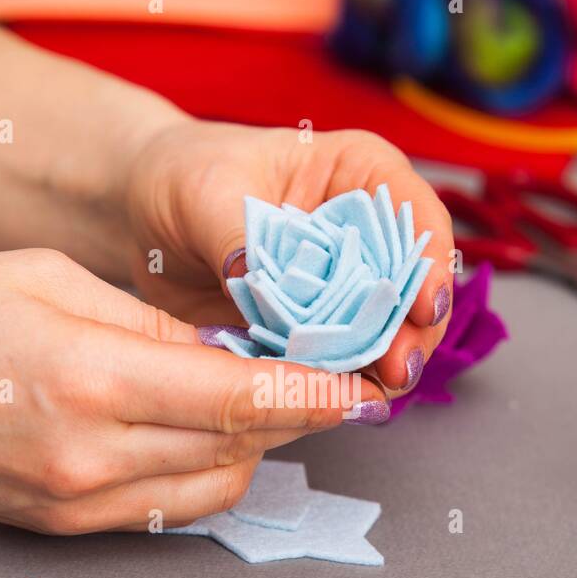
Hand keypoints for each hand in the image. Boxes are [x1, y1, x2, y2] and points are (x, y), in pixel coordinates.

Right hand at [0, 251, 381, 533]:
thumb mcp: (50, 279)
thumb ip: (151, 321)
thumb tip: (226, 350)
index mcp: (93, 378)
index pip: (241, 397)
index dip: (314, 394)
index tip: (362, 388)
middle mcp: (94, 457)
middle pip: (239, 448)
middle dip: (297, 418)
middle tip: (326, 384)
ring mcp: (77, 504)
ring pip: (211, 489)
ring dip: (253, 450)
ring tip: (260, 403)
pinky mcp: (62, 527)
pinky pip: (165, 510)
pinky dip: (201, 474)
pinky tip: (200, 435)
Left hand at [123, 122, 455, 395]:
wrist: (146, 212)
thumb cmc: (184, 176)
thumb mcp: (206, 194)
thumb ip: (240, 240)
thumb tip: (259, 284)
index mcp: (359, 176)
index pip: (416, 217)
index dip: (430, 266)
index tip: (423, 309)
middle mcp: (365, 233)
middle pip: (414, 288)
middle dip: (411, 333)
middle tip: (396, 371)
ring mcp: (345, 288)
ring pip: (387, 334)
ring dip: (380, 367)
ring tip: (368, 395)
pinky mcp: (316, 331)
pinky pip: (340, 363)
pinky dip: (337, 383)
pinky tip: (331, 400)